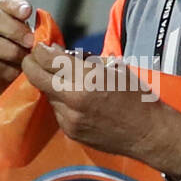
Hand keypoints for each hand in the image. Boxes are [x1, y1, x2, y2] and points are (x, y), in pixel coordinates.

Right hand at [0, 0, 35, 101]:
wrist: (5, 79)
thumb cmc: (21, 52)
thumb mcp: (31, 39)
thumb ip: (38, 32)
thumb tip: (46, 34)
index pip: (5, 2)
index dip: (16, 6)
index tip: (28, 12)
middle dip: (14, 29)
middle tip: (30, 42)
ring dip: (9, 51)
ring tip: (24, 59)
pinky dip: (3, 69)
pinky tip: (15, 73)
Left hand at [21, 42, 175, 159]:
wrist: (148, 133)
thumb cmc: (137, 95)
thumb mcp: (114, 68)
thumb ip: (84, 60)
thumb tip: (58, 51)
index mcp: (88, 78)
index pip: (47, 59)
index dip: (40, 49)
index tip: (41, 46)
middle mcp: (74, 99)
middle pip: (35, 76)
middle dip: (32, 64)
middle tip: (35, 58)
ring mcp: (69, 118)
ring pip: (46, 94)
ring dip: (49, 84)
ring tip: (63, 79)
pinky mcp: (70, 132)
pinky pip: (56, 110)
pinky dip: (60, 101)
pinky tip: (73, 99)